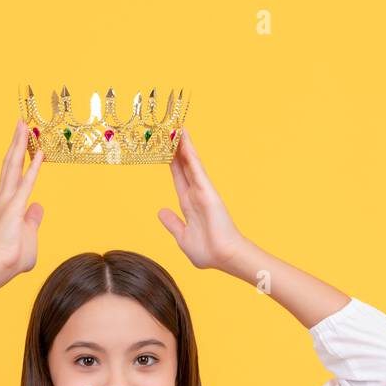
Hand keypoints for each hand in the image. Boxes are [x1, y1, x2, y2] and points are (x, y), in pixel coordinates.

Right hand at [0, 120, 44, 277]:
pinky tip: (40, 153)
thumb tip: (37, 207)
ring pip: (14, 166)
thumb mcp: (29, 236)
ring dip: (20, 145)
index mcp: (7, 204)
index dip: (19, 156)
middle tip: (22, 123)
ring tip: (24, 126)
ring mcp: (8, 201)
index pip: (14, 174)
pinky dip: (34, 167)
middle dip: (17, 142)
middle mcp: (4, 198)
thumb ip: (33, 221)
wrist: (1, 267)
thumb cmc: (13, 258)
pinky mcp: (14, 207)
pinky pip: (27, 183)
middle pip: (11, 163)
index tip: (24, 140)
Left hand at [157, 128, 247, 270]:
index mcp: (188, 204)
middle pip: (183, 166)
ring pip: (190, 163)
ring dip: (183, 146)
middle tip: (168, 130)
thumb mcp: (182, 237)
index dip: (171, 163)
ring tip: (176, 128)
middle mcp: (195, 194)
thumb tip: (162, 211)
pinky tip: (184, 141)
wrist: (224, 257)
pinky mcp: (208, 191)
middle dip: (175, 149)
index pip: (178, 178)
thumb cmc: (208, 251)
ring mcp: (202, 191)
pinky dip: (190, 154)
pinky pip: (196, 169)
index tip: (164, 149)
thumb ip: (173, 223)